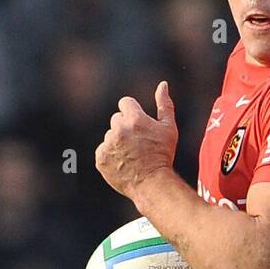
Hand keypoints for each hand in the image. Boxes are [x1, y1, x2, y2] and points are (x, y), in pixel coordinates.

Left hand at [96, 81, 177, 202]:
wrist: (153, 184)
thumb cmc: (163, 155)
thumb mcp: (169, 129)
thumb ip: (165, 105)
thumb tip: (163, 84)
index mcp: (134, 119)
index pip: (125, 103)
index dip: (133, 113)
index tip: (139, 126)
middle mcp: (119, 129)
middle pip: (117, 119)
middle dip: (125, 129)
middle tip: (138, 145)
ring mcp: (108, 144)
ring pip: (110, 136)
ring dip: (118, 143)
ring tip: (132, 156)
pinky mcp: (101, 158)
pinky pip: (103, 150)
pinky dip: (111, 156)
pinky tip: (123, 163)